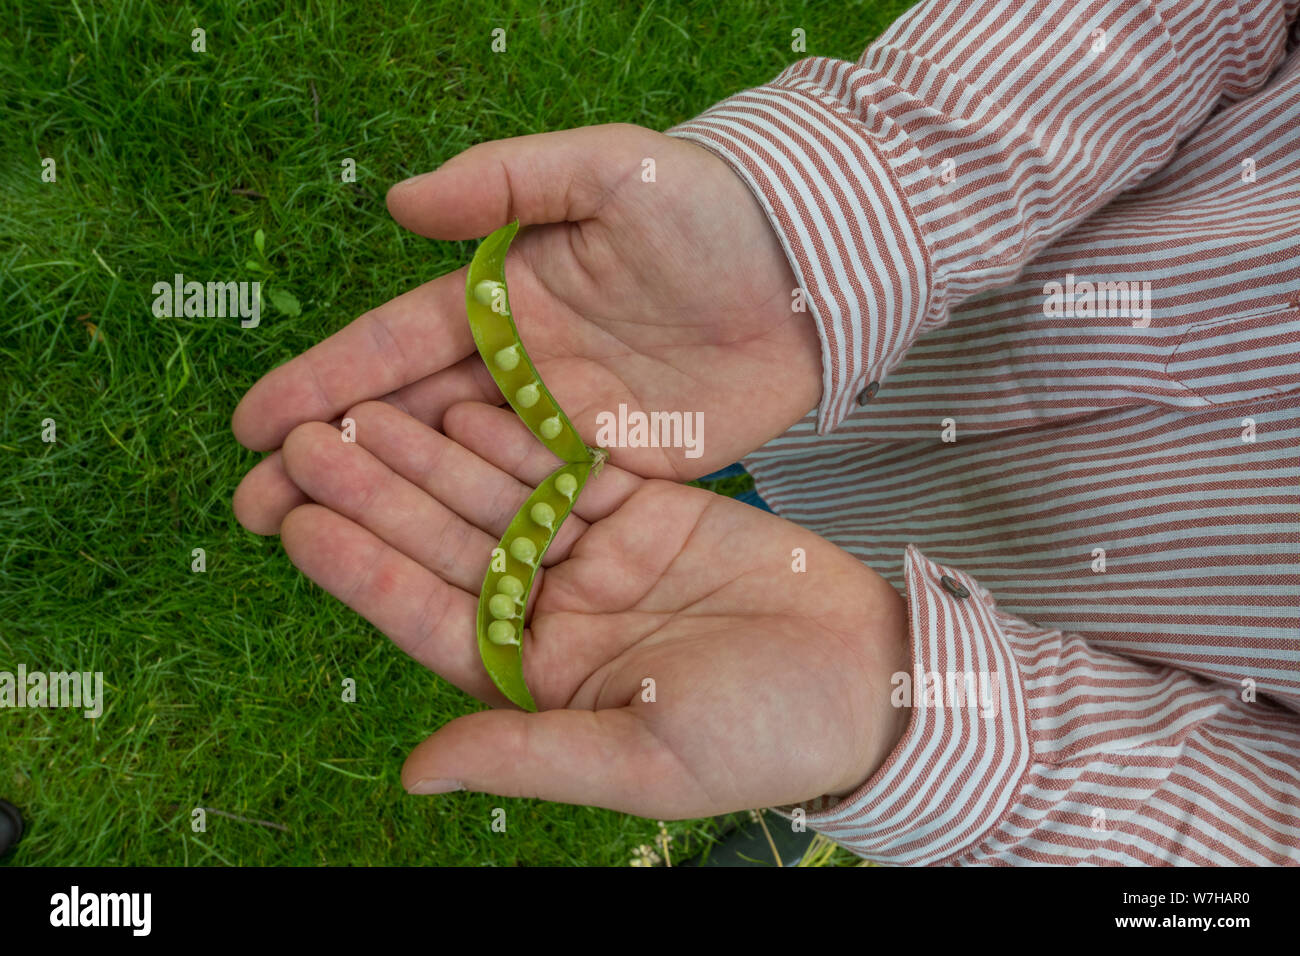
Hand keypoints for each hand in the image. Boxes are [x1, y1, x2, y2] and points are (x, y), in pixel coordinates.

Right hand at [231, 124, 822, 532]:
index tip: (252, 423)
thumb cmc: (708, 209)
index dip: (324, 380)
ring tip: (310, 544)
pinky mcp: (616, 469)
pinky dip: (479, 534)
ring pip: (459, 474)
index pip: (395, 345)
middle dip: (333, 461)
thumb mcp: (605, 170)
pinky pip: (535, 506)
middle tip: (256, 508)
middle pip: (410, 422)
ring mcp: (565, 424)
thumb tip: (399, 203)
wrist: (806, 274)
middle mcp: (522, 366)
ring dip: (389, 510)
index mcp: (504, 296)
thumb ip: (507, 182)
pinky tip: (425, 566)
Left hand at [270, 399, 910, 817]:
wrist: (867, 681)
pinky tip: (461, 400)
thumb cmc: (761, 739)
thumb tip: (413, 772)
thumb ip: (523, 754)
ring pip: (496, 496)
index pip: (429, 619)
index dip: (363, 571)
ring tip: (363, 409)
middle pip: (448, 545)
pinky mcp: (644, 511)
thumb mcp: (639, 762)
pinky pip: (566, 466)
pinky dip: (517, 435)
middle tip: (306, 442)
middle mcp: (555, 614)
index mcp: (540, 680)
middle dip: (378, 494)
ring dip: (431, 453)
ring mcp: (597, 558)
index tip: (295, 523)